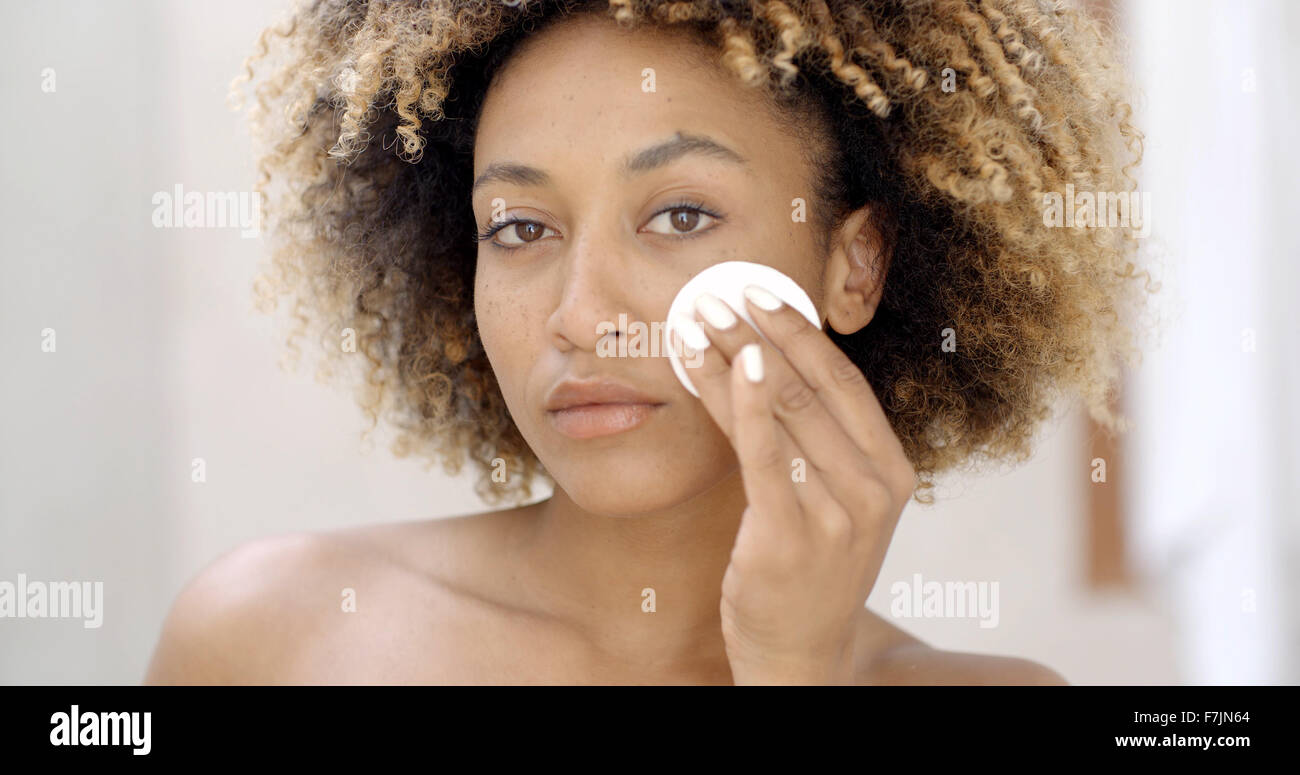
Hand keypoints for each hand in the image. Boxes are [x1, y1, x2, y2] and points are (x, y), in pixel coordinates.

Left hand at [669, 285, 916, 684]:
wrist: (802, 654)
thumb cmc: (812, 570)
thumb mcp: (834, 503)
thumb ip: (816, 443)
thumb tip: (764, 363)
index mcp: (894, 473)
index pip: (846, 382)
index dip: (800, 331)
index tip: (760, 292)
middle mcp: (875, 490)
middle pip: (812, 388)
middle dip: (758, 331)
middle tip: (715, 293)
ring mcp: (837, 515)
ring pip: (781, 412)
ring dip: (734, 356)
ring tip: (696, 321)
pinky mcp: (789, 536)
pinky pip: (762, 454)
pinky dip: (741, 402)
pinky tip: (719, 363)